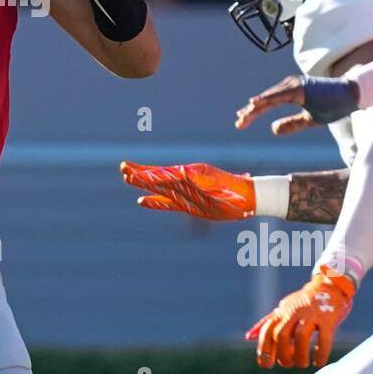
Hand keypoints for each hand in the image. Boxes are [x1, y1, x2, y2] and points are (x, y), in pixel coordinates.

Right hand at [120, 161, 255, 220]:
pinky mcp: (189, 206)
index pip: (163, 173)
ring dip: (144, 184)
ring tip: (127, 178)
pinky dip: (155, 203)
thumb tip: (183, 172)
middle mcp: (186, 181)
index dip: (146, 172)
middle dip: (140, 173)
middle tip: (123, 167)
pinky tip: (142, 202)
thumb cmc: (236, 190)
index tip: (130, 169)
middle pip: (158, 177)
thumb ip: (199, 179)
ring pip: (160, 188)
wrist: (250, 199)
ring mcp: (186, 193)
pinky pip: (168, 204)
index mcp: (190, 173)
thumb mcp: (216, 184)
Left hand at [235, 74, 359, 132]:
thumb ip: (292, 123)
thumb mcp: (309, 119)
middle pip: (264, 101)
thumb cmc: (333, 105)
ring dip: (255, 108)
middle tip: (237, 124)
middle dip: (250, 113)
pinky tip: (254, 103)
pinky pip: (279, 95)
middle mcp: (290, 87)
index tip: (240, 123)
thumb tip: (272, 130)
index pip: (267, 105)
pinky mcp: (300, 87)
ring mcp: (294, 85)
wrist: (352, 95)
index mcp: (290, 93)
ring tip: (242, 117)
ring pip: (268, 98)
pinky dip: (266, 99)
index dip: (253, 114)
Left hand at [246, 265, 355, 367]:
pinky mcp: (328, 318)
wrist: (329, 286)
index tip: (267, 365)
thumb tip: (248, 337)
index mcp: (282, 312)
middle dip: (283, 355)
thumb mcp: (283, 309)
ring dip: (300, 357)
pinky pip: (324, 339)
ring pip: (301, 337)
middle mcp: (294, 312)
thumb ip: (267, 323)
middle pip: (282, 335)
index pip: (267, 331)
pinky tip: (319, 362)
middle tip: (290, 364)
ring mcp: (311, 314)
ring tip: (303, 364)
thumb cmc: (303, 303)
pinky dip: (321, 354)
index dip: (264, 350)